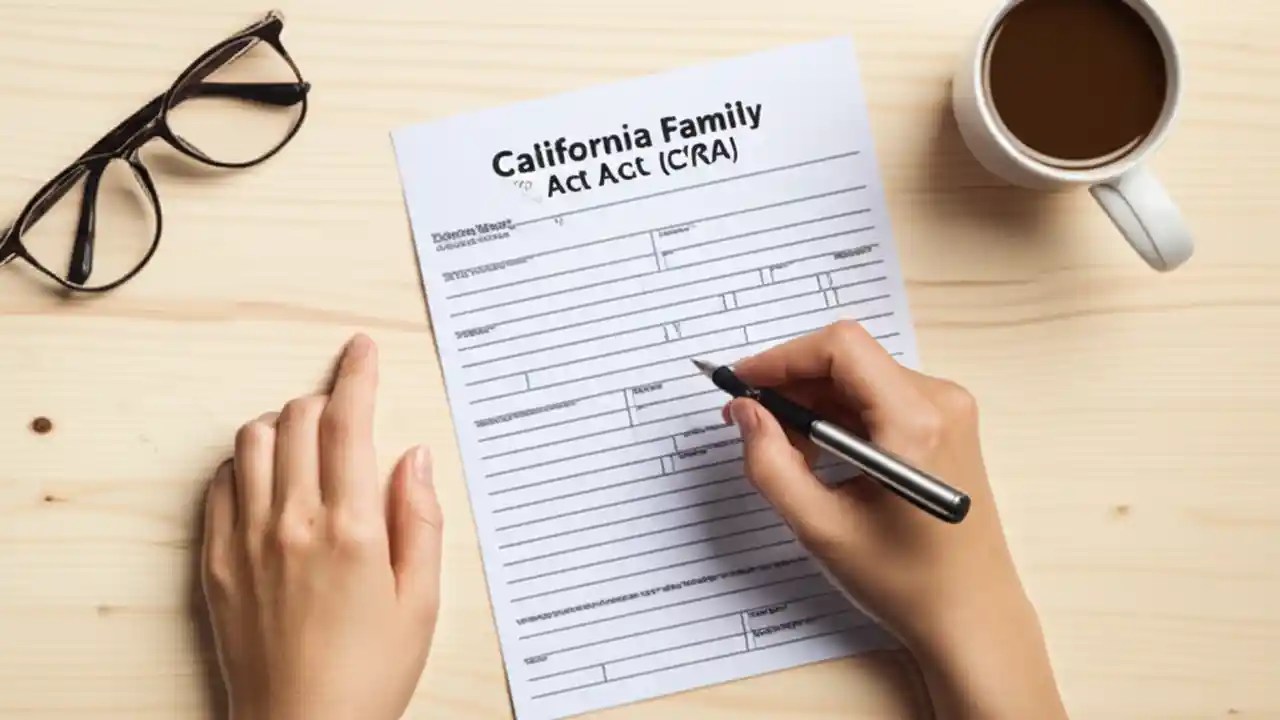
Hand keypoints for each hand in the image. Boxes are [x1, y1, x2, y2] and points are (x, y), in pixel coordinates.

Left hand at [201, 335, 442, 719]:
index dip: (356, 374)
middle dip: (324, 398)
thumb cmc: (370, 672)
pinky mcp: (217, 561)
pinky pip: (219, 485)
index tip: (360, 349)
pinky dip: (244, 465)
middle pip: (297, 420)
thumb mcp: (422, 600)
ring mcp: (246, 540)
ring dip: (282, 427)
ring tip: (307, 447)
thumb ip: (420, 519)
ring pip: (251, 442)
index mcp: (350, 529)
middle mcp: (292, 523)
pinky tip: (269, 483)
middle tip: (346, 411)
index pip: (349, 423)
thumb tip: (414, 457)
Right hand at [726, 321, 1064, 719]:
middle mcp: (940, 401)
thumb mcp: (821, 527)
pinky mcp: (946, 426)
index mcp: (916, 421)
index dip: (782, 358)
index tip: (741, 385)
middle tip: (748, 421)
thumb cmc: (905, 582)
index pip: (840, 348)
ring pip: (860, 377)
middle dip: (791, 383)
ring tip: (783, 449)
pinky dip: (839, 415)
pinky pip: (879, 398)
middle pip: (849, 359)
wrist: (972, 618)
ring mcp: (948, 411)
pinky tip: (817, 455)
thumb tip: (743, 412)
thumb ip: (771, 464)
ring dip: (813, 401)